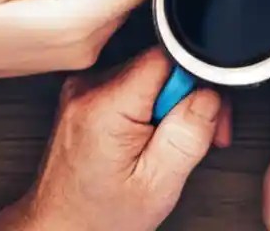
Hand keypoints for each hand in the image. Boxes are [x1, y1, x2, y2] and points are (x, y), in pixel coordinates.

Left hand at [0, 48, 231, 230]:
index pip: (167, 55)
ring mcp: (83, 88)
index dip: (196, 79)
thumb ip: (189, 135)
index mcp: (105, 105)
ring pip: (149, 75)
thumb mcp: (158, 185)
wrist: (59, 228)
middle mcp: (88, 88)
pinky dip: (148, 108)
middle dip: (186, 98)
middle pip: (161, 65)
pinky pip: (132, 85)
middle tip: (188, 138)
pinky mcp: (85, 94)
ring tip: (162, 144)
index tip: (201, 112)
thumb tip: (210, 93)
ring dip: (167, 105)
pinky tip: (145, 137)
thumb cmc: (98, 217)